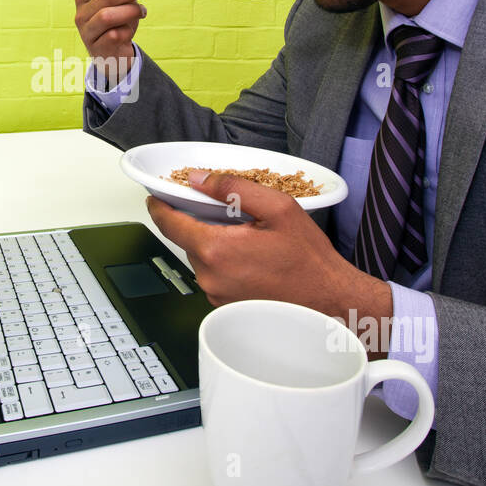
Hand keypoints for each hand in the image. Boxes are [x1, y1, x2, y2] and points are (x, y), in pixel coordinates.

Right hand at [74, 0, 168, 87]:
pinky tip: (132, 30)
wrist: (112, 56)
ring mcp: (88, 31)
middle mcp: (82, 12)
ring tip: (143, 11)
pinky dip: (129, 29)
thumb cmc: (117, 23)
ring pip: (110, 14)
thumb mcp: (121, 0)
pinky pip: (116, 34)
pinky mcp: (98, 48)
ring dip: (133, 9)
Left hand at [145, 170, 394, 356]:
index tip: (157, 196)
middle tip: (222, 212)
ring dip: (213, 245)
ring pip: (201, 259)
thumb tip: (199, 179)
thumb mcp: (278, 208)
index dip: (159, 206)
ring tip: (244, 237)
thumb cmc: (308, 260)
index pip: (169, 224)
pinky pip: (214, 276)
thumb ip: (233, 189)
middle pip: (186, 240)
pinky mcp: (225, 306)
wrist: (329, 302)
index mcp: (216, 249)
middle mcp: (209, 276)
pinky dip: (224, 263)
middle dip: (197, 223)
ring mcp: (216, 295)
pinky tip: (250, 259)